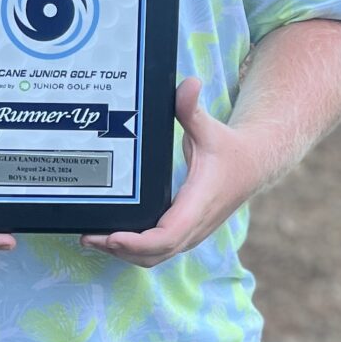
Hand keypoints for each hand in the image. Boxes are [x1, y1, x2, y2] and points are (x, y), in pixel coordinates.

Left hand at [81, 77, 260, 267]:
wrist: (253, 167)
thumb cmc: (229, 148)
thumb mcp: (210, 128)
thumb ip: (193, 110)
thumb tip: (188, 83)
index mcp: (199, 203)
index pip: (168, 235)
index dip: (139, 241)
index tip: (112, 236)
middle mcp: (195, 225)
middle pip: (155, 254)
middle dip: (120, 250)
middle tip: (87, 235)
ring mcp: (191, 233)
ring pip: (155, 257)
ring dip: (124, 254)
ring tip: (92, 237)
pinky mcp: (185, 233)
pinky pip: (158, 250)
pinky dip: (134, 249)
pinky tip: (110, 236)